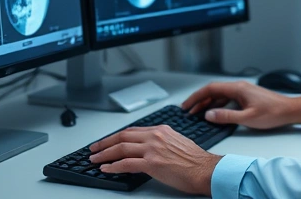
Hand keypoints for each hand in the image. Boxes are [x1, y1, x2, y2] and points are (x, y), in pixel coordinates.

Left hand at [89, 125, 219, 195]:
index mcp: (161, 130)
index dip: (116, 136)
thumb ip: (162, 142)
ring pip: (121, 148)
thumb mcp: (177, 142)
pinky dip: (113, 166)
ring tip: (94, 159)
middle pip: (122, 136)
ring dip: (104, 154)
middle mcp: (155, 136)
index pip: (132, 130)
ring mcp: (153, 149)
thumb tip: (149, 148)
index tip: (108, 141)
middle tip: (94, 148)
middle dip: (105, 143)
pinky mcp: (152, 164)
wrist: (206, 169)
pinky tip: (106, 169)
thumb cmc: (196, 160)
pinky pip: (126, 164)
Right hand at [182, 80, 300, 129]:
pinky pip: (227, 98)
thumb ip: (226, 116)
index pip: (210, 89)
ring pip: (220, 94)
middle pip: (213, 90)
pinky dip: (217, 104)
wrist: (290, 110)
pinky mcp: (247, 96)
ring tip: (197, 112)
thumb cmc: (273, 113)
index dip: (196, 96)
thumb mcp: (247, 118)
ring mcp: (243, 91)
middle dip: (199, 100)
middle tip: (188, 110)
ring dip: (208, 102)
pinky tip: (214, 112)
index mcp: (237, 88)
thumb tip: (208, 115)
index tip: (187, 105)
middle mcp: (239, 87)